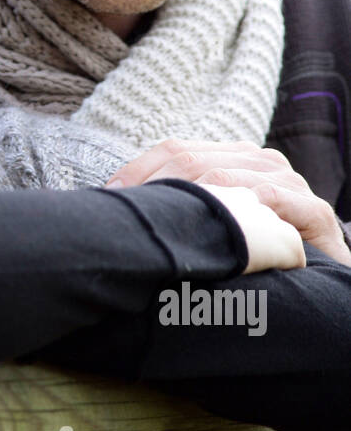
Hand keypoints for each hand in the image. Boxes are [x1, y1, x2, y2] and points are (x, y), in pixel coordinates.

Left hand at [107, 138, 350, 266]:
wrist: (322, 282)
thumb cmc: (256, 255)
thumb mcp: (213, 223)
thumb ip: (180, 205)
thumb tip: (114, 202)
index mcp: (234, 156)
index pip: (175, 149)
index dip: (137, 172)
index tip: (108, 198)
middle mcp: (261, 161)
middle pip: (191, 161)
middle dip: (153, 189)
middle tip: (126, 218)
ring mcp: (289, 183)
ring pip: (223, 180)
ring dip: (186, 204)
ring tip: (157, 229)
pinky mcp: (313, 212)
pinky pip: (265, 202)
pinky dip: (234, 214)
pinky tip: (209, 234)